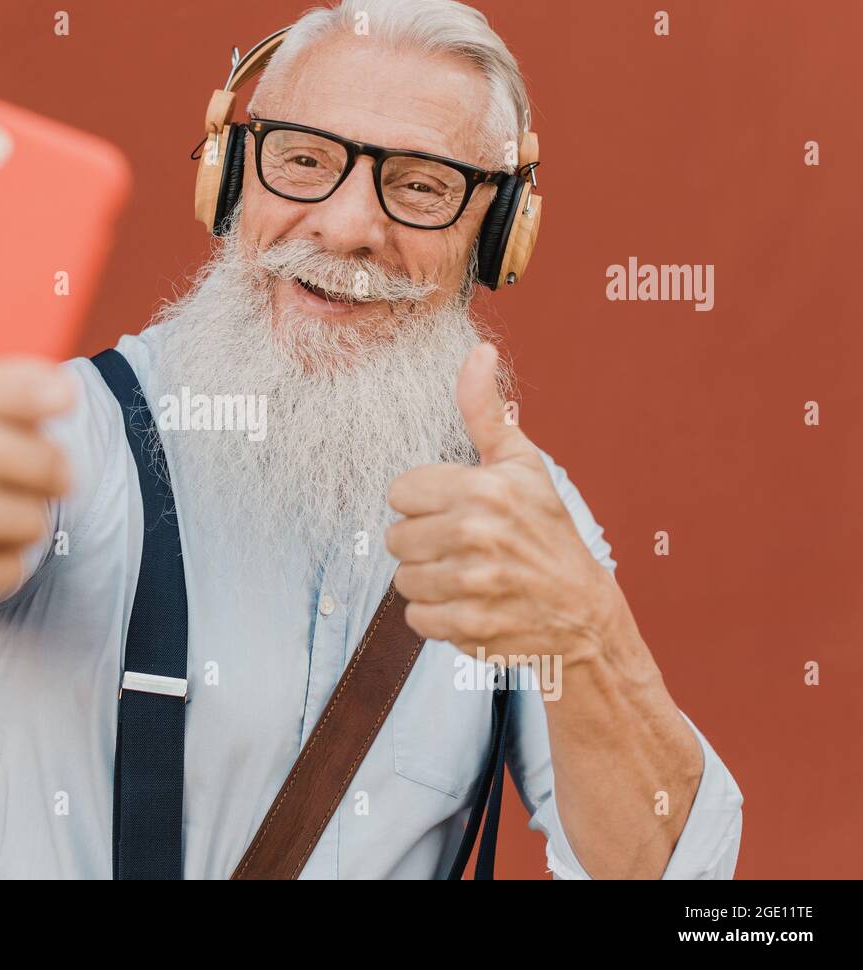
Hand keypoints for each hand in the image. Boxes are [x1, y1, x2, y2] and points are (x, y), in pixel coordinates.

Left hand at [385, 343, 619, 666]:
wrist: (582, 616)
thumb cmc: (547, 534)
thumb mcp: (523, 466)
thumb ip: (486, 412)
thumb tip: (479, 351)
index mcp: (485, 489)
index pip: (400, 491)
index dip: (424, 503)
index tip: (455, 511)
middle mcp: (477, 534)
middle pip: (395, 538)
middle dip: (424, 544)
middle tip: (464, 548)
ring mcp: (473, 583)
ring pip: (402, 579)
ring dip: (429, 581)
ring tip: (467, 577)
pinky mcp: (468, 626)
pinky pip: (416, 617)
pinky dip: (437, 617)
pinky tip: (470, 605)